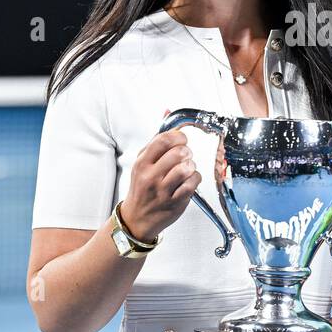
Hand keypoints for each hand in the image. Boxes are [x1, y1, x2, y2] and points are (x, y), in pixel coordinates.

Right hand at [119, 128, 199, 243]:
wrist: (137, 217)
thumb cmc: (142, 188)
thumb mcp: (143, 162)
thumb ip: (156, 139)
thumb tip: (167, 113)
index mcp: (142, 163)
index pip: (163, 140)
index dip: (178, 136)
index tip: (182, 139)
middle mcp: (151, 177)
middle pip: (178, 153)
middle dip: (187, 151)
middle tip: (185, 156)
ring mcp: (163, 191)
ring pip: (187, 168)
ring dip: (191, 166)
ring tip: (186, 168)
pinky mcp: (175, 202)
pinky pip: (192, 184)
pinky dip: (194, 179)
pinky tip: (188, 180)